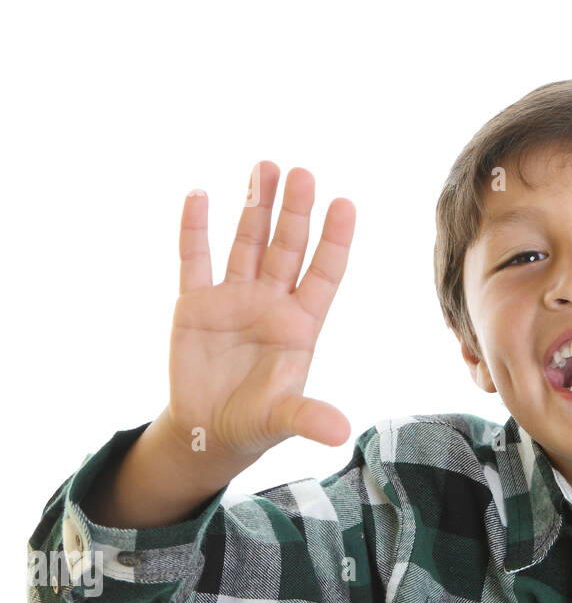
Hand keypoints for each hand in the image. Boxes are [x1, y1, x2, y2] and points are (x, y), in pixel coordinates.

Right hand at [165, 161, 356, 459]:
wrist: (209, 430)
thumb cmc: (256, 423)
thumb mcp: (282, 420)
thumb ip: (308, 419)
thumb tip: (341, 435)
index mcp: (301, 324)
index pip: (324, 272)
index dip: (335, 240)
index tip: (346, 204)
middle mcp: (271, 303)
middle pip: (287, 247)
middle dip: (294, 211)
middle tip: (302, 172)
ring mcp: (233, 298)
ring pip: (247, 243)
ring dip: (254, 206)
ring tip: (264, 166)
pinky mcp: (195, 304)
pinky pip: (195, 259)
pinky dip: (196, 229)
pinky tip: (200, 195)